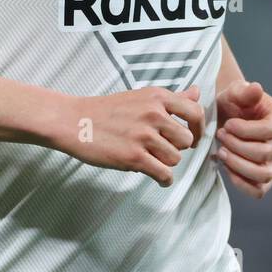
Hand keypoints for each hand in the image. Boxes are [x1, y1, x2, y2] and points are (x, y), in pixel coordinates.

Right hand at [55, 86, 204, 186]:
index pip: (195, 111)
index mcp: (157, 97)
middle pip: (186, 140)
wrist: (74, 121)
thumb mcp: (142, 97)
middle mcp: (153, 114)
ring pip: (175, 158)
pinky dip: (163, 179)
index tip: (192, 137)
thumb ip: (173, 98)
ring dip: (165, 162)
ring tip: (150, 158)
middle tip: (161, 148)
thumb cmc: (107, 110)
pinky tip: (156, 176)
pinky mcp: (134, 157)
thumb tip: (197, 92)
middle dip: (176, 148)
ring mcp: (143, 136)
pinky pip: (164, 174)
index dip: (198, 128)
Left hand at [213, 80, 271, 197]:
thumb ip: (244, 91)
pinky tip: (226, 167)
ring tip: (221, 152)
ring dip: (238, 165)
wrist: (229, 117)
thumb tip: (256, 88)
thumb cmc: (234, 104)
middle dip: (237, 146)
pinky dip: (241, 183)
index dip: (244, 131)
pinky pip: (259, 190)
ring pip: (264, 174)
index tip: (227, 125)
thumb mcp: (234, 92)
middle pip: (264, 153)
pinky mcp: (269, 177)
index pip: (268, 130)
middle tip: (220, 136)